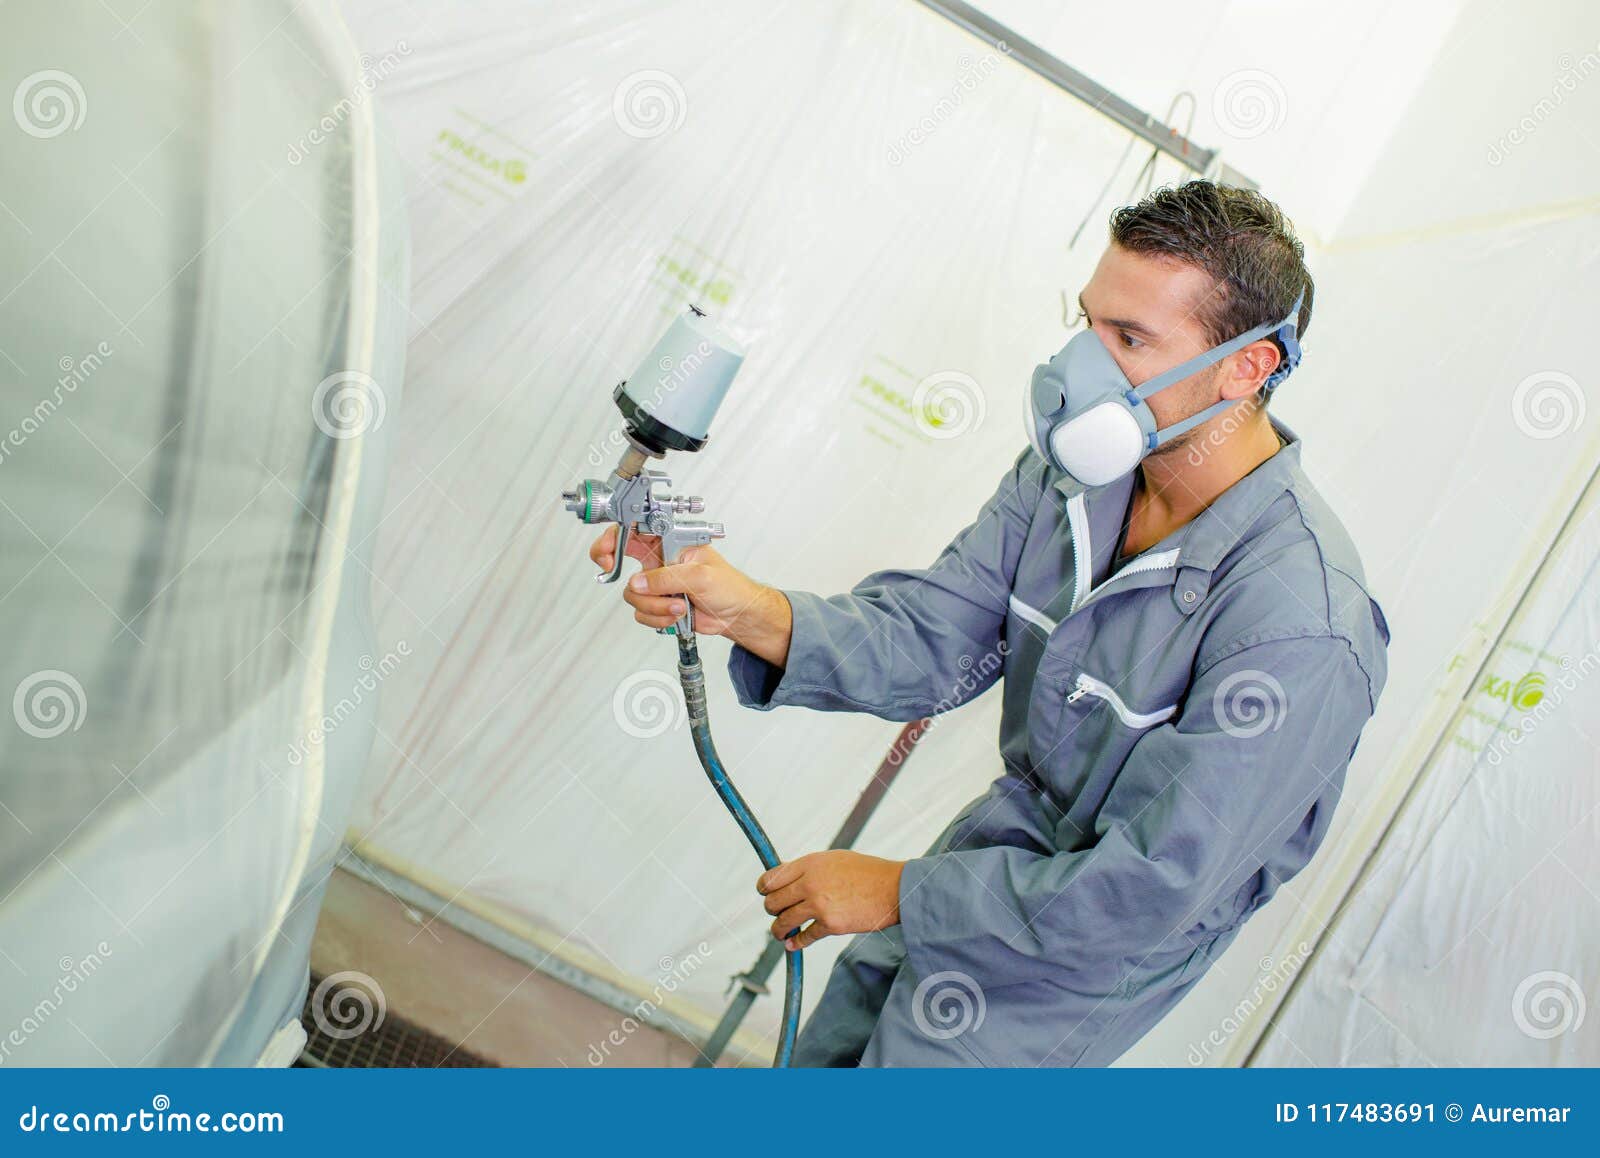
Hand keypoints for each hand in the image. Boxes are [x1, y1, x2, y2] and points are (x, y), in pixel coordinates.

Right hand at [589, 525, 791, 664]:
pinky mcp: (657, 603)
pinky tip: (677, 615)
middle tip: (628, 580)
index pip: (633, 529)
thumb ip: (667, 578)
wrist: (736, 615)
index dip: (613, 537)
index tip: (606, 554)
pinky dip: (658, 618)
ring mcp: (656, 583)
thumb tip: (639, 582)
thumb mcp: (700, 575)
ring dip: (655, 605)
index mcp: (670, 542)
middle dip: (621, 573)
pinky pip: (641, 612)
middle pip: (620, 559)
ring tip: (680, 606)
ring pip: (633, 594)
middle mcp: (659, 560)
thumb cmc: (729, 586)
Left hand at [757, 851, 904, 949]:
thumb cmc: (866, 872)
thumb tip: (783, 875)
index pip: (772, 878)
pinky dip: (796, 943)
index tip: (764, 893)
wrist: (894, 888)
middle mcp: (811, 883)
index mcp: (810, 864)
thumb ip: (808, 868)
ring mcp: (820, 905)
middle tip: (776, 913)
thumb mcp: (834, 859)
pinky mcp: (830, 925)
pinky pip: (804, 937)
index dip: (763, 888)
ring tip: (780, 932)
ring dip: (778, 930)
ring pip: (783, 921)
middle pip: (773, 901)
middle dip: (771, 909)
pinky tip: (793, 945)